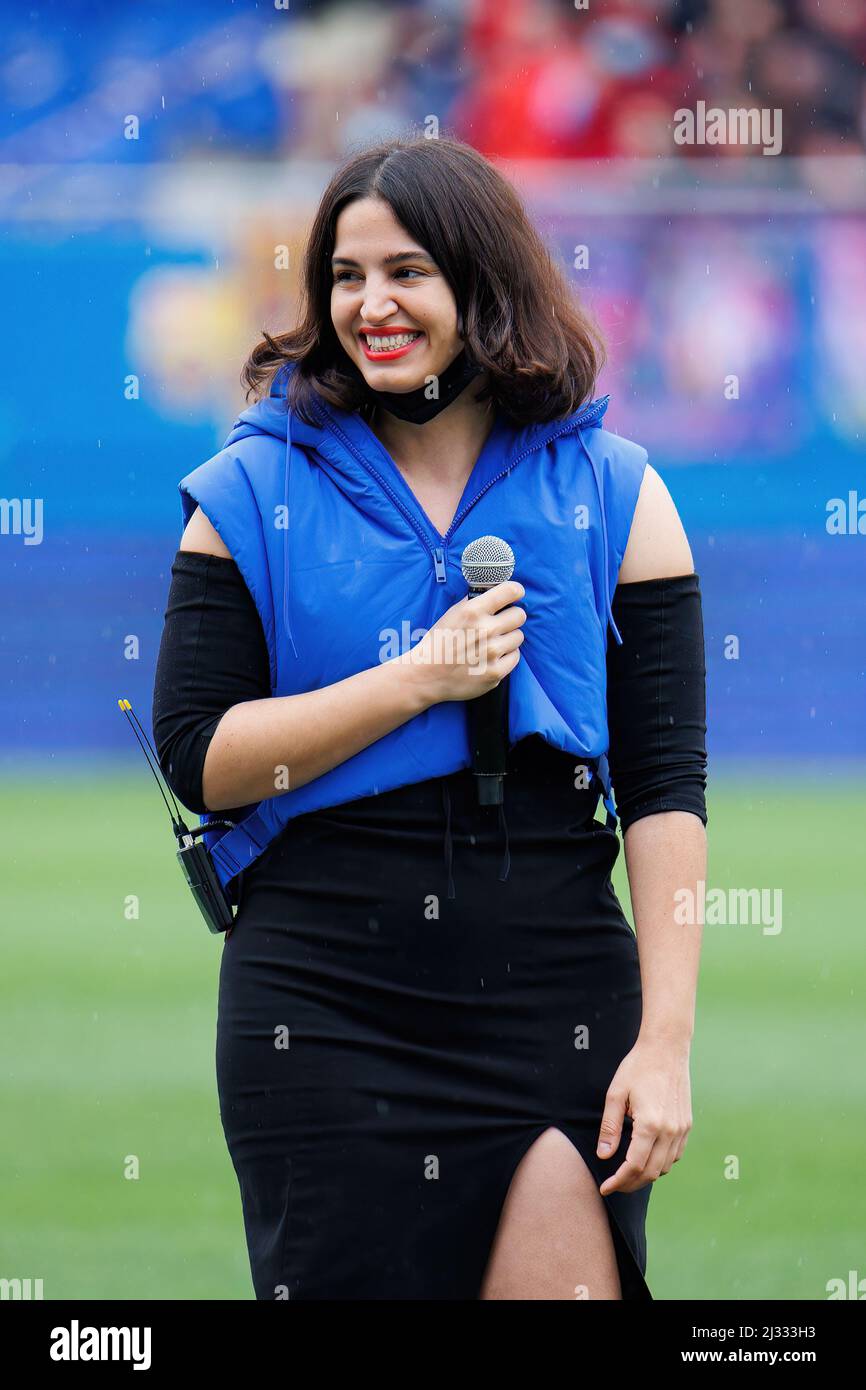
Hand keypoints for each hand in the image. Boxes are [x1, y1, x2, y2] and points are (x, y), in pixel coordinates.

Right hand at [402, 580, 525, 703]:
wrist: (426, 676)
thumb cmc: (439, 642)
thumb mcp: (452, 614)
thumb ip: (474, 602)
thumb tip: (495, 592)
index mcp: (473, 611)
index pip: (511, 591)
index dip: (516, 591)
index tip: (515, 595)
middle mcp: (485, 630)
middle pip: (520, 615)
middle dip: (511, 617)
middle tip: (501, 624)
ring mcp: (492, 652)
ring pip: (518, 636)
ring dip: (508, 638)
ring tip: (491, 643)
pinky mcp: (495, 672)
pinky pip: (515, 656)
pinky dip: (506, 656)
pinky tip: (491, 657)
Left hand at [595, 1034, 692, 1194]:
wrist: (667, 1048)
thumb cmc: (637, 1067)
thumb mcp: (616, 1094)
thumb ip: (610, 1127)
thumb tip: (604, 1156)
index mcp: (650, 1124)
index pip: (634, 1166)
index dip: (618, 1181)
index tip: (605, 1188)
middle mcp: (670, 1130)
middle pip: (651, 1172)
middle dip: (631, 1184)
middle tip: (614, 1185)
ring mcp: (681, 1129)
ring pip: (665, 1167)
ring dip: (646, 1176)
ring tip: (627, 1174)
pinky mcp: (687, 1125)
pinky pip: (675, 1155)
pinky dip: (661, 1163)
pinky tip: (647, 1158)